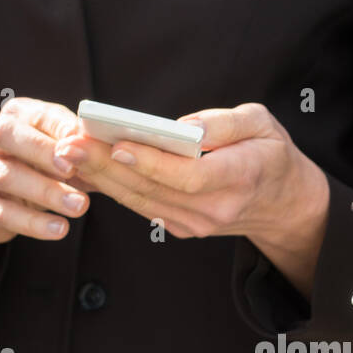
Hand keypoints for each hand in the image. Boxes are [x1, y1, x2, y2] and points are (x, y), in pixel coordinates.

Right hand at [0, 98, 90, 278]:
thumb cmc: (35, 172)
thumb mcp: (57, 158)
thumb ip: (79, 154)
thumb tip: (109, 153)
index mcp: (14, 118)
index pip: (35, 114)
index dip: (59, 126)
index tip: (83, 140)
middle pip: (9, 135)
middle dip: (43, 151)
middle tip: (73, 168)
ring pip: (7, 176)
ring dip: (46, 191)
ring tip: (79, 206)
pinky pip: (3, 212)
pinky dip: (33, 222)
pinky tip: (59, 229)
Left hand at [54, 102, 329, 295]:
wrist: (282, 204)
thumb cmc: (271, 154)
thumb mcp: (264, 124)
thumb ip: (226, 123)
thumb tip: (185, 128)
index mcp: (240, 177)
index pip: (189, 176)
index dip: (152, 162)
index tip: (119, 145)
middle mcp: (216, 209)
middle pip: (154, 189)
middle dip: (108, 166)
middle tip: (72, 143)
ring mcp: (198, 224)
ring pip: (142, 201)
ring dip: (102, 178)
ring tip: (70, 152)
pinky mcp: (184, 228)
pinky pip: (143, 206)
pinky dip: (114, 188)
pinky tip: (87, 168)